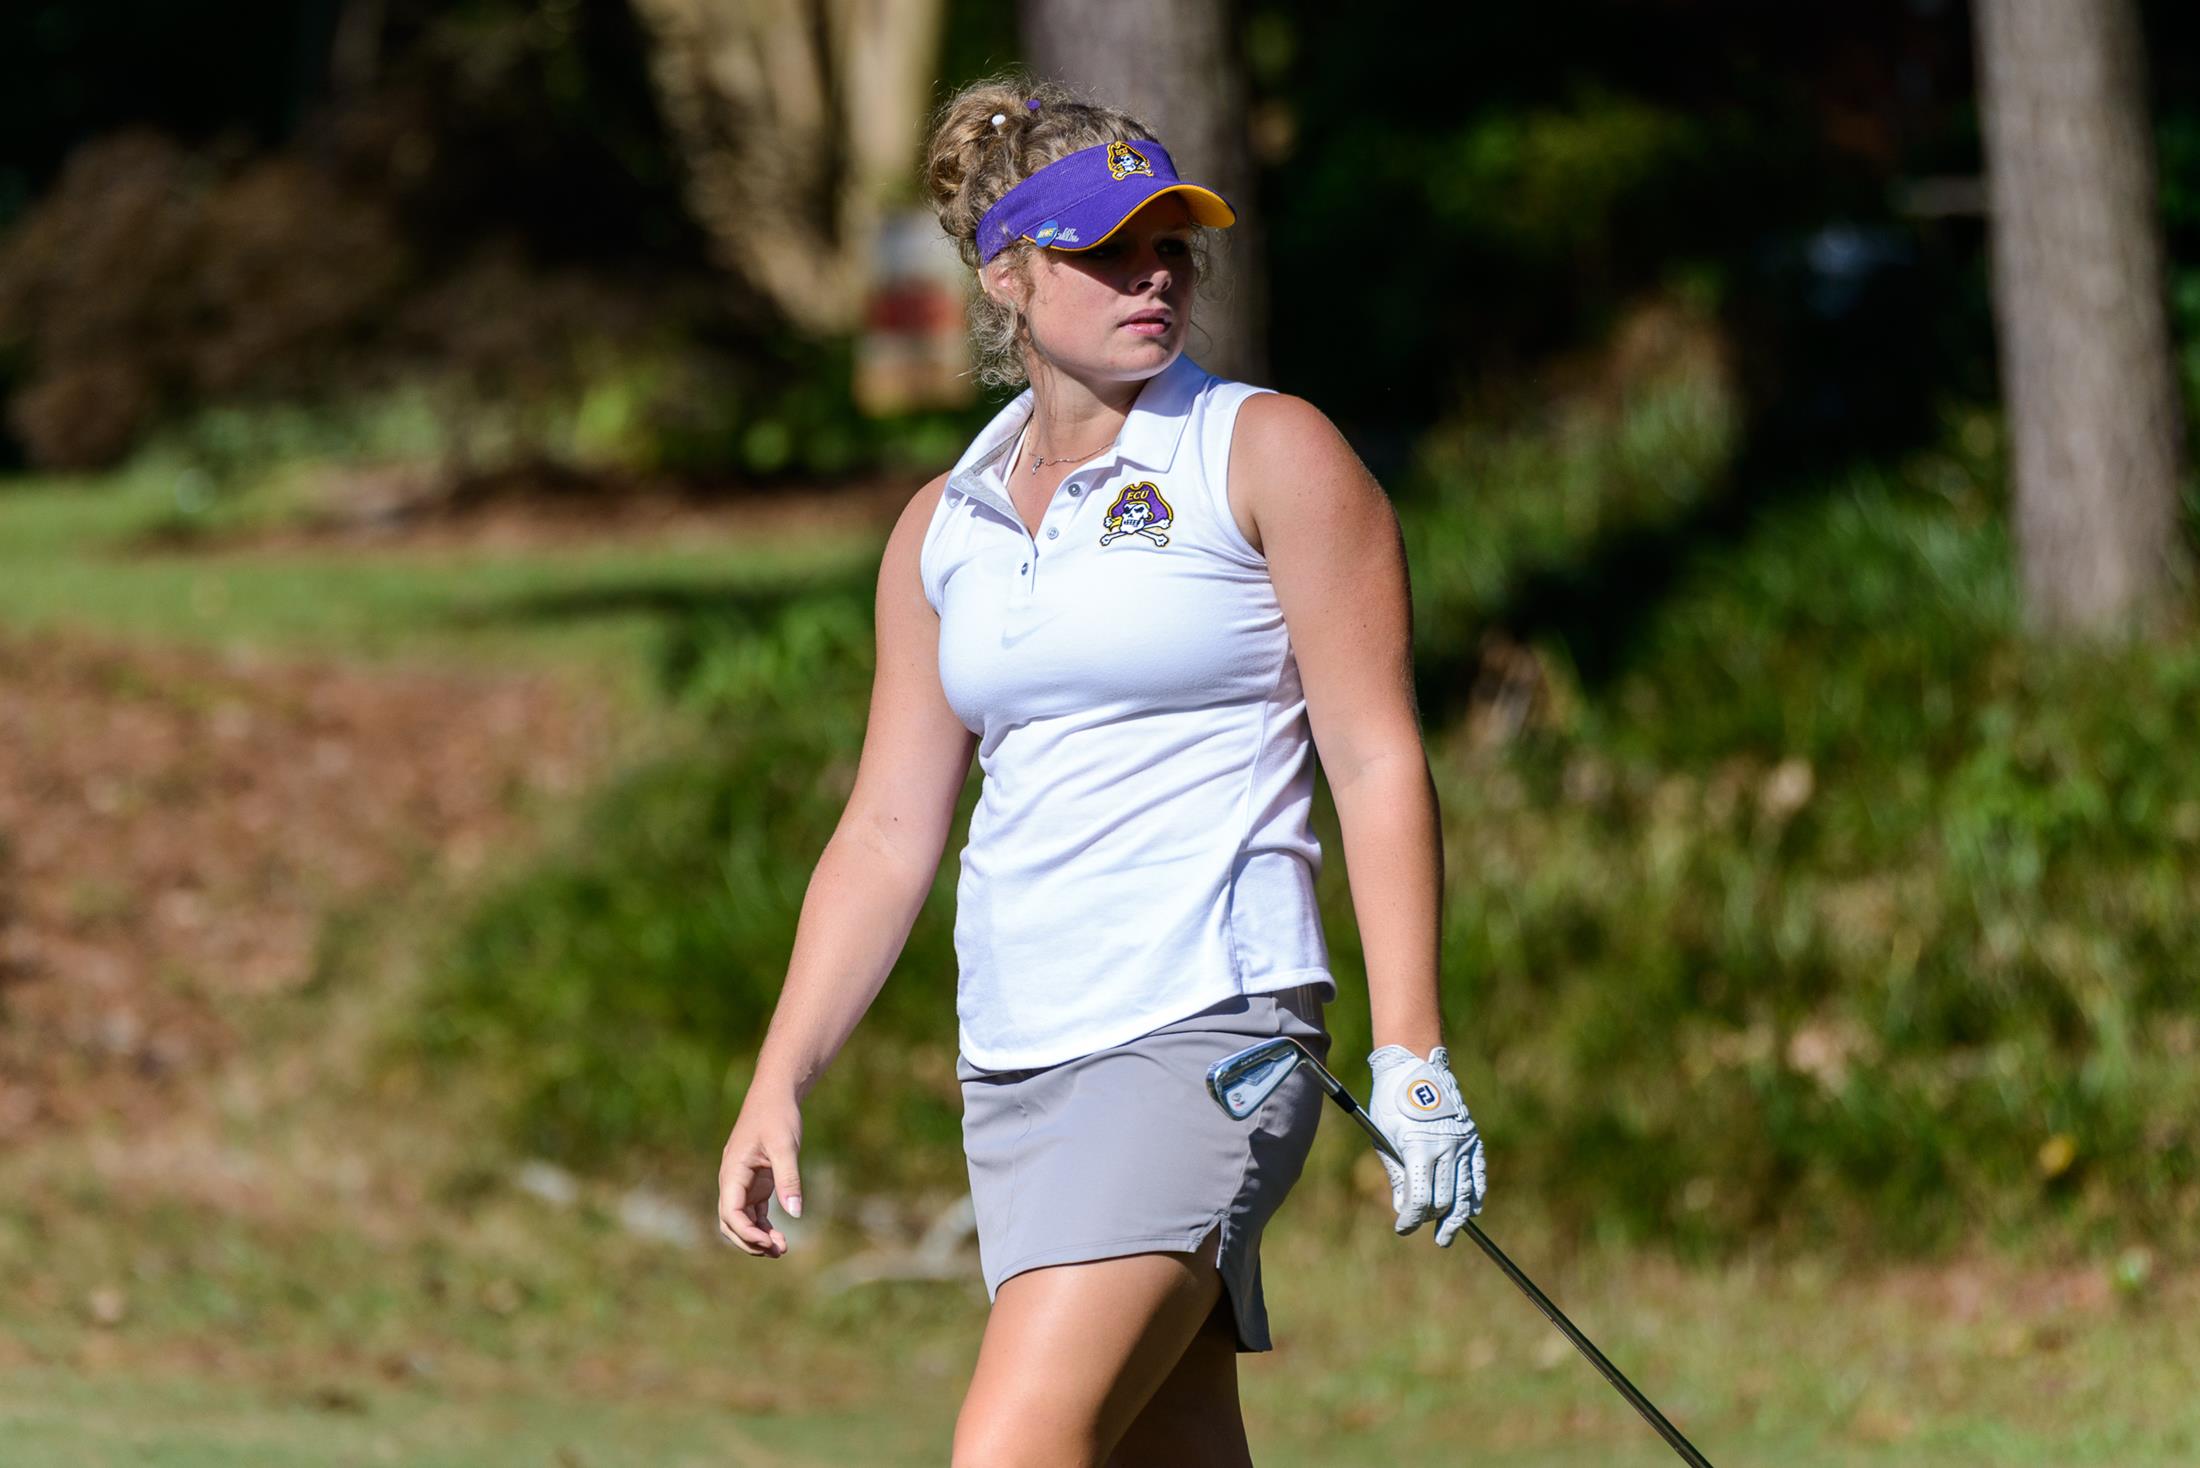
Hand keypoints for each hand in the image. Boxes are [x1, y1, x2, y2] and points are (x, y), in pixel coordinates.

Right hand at [717, 1090, 803, 1256]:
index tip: (769, 1243)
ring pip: (742, 1221)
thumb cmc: (777, 1116)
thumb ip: (789, 1179)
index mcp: (732, 1172)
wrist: (775, 1096)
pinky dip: (764, 1227)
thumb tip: (795, 1213)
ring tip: (782, 1250)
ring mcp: (743, 1184)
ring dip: (758, 1238)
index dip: (746, 1233)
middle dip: (750, 1241)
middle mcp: (732, 1181)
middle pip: (731, 1223)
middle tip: (778, 1251)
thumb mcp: (786, 1146)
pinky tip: (780, 1237)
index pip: (730, 1213)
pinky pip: (754, 1213)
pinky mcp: (756, 1184)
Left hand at [1367, 1044, 1485, 1246]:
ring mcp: (1462, 1142)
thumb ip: (1396, 1176)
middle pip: (1443, 1199)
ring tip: (1448, 1234)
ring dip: (1457, 1216)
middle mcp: (1445, 1147)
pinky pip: (1478, 1172)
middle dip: (1432, 1218)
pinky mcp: (1472, 1137)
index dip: (1410, 1219)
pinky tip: (1472, 1209)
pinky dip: (1475, 1193)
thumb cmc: (1391, 1102)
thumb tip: (1403, 1209)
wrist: (1414, 1065)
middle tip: (1425, 1229)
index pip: (1419, 1198)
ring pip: (1464, 1190)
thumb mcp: (1384, 1138)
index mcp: (1418, 1148)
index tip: (1402, 1228)